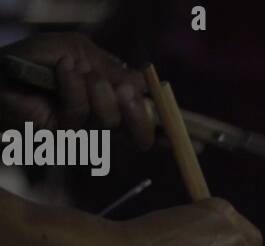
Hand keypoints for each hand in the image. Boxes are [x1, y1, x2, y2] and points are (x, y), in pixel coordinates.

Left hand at [0, 33, 154, 148]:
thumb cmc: (33, 59)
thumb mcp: (79, 50)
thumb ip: (112, 66)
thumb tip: (143, 83)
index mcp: (111, 99)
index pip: (146, 117)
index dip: (167, 126)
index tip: (194, 139)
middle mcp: (101, 118)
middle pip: (139, 128)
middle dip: (137, 109)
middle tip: (126, 93)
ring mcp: (83, 132)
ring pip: (111, 119)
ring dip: (94, 88)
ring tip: (72, 70)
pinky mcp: (63, 140)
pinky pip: (80, 113)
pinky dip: (72, 86)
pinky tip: (60, 71)